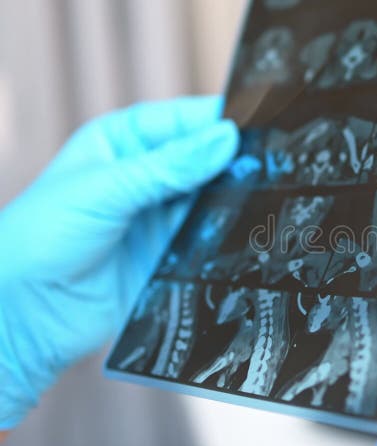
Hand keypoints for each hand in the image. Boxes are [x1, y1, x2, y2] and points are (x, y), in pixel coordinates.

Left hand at [0, 97, 238, 429]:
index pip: (180, 122)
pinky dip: (228, 234)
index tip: (257, 124)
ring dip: (234, 198)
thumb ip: (168, 168)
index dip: (217, 121)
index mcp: (121, 144)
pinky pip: (209, 238)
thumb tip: (225, 139)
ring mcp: (159, 217)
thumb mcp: (103, 191)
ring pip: (211, 199)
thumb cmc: (40, 239)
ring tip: (269, 193)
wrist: (25, 314)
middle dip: (234, 162)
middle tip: (274, 162)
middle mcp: (145, 177)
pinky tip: (248, 229)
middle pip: (203, 160)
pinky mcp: (171, 255)